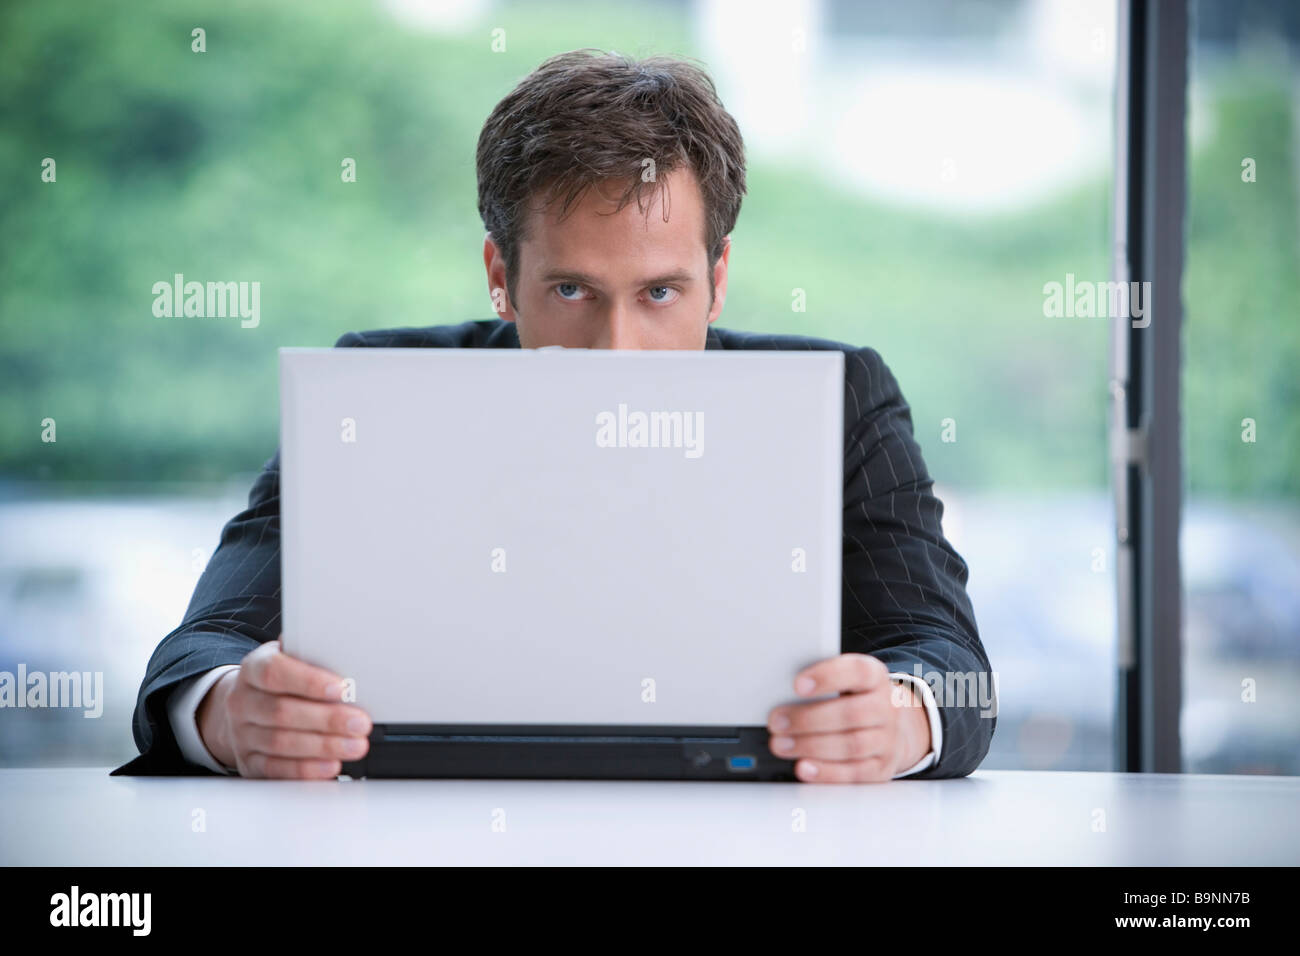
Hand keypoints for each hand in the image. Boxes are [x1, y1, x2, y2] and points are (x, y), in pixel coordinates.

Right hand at [196, 638, 371, 778]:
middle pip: (281, 711)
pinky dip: (306, 769)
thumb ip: (314, 659)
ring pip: (280, 743)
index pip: (273, 671)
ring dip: (323, 746)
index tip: (341, 689)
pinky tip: (330, 765)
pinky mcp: (248, 762)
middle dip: (327, 719)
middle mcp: (242, 701)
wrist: (244, 705)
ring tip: (355, 745)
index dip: (308, 681)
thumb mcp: (292, 659)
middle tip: (360, 723)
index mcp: (252, 668)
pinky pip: (275, 769)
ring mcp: (242, 734)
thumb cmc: (280, 680)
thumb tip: (350, 665)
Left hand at [766, 652, 930, 782]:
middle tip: (776, 722)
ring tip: (780, 744)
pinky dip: (826, 771)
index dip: (827, 677)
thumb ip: (822, 683)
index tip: (797, 684)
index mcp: (875, 677)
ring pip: (851, 745)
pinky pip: (854, 773)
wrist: (893, 728)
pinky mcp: (882, 768)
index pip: (857, 671)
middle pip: (850, 714)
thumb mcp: (847, 681)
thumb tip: (781, 691)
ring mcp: (887, 739)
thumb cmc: (856, 699)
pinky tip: (803, 766)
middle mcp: (887, 707)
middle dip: (808, 719)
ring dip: (811, 746)